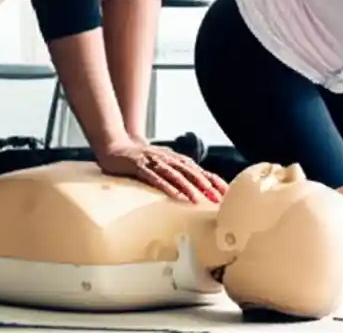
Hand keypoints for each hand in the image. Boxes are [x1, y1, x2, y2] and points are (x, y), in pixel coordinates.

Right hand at [96, 139, 226, 203]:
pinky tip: (175, 196)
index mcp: (176, 161)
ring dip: (188, 187)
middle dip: (206, 185)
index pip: (200, 171)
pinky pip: (156, 178)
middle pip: (192, 173)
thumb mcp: (162, 164)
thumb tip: (193, 189)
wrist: (115, 144)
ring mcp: (155, 162)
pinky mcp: (140, 167)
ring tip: (198, 199)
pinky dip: (167, 187)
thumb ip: (176, 174)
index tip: (227, 192)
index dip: (214, 180)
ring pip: (176, 175)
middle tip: (218, 198)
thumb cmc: (141, 158)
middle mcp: (169, 160)